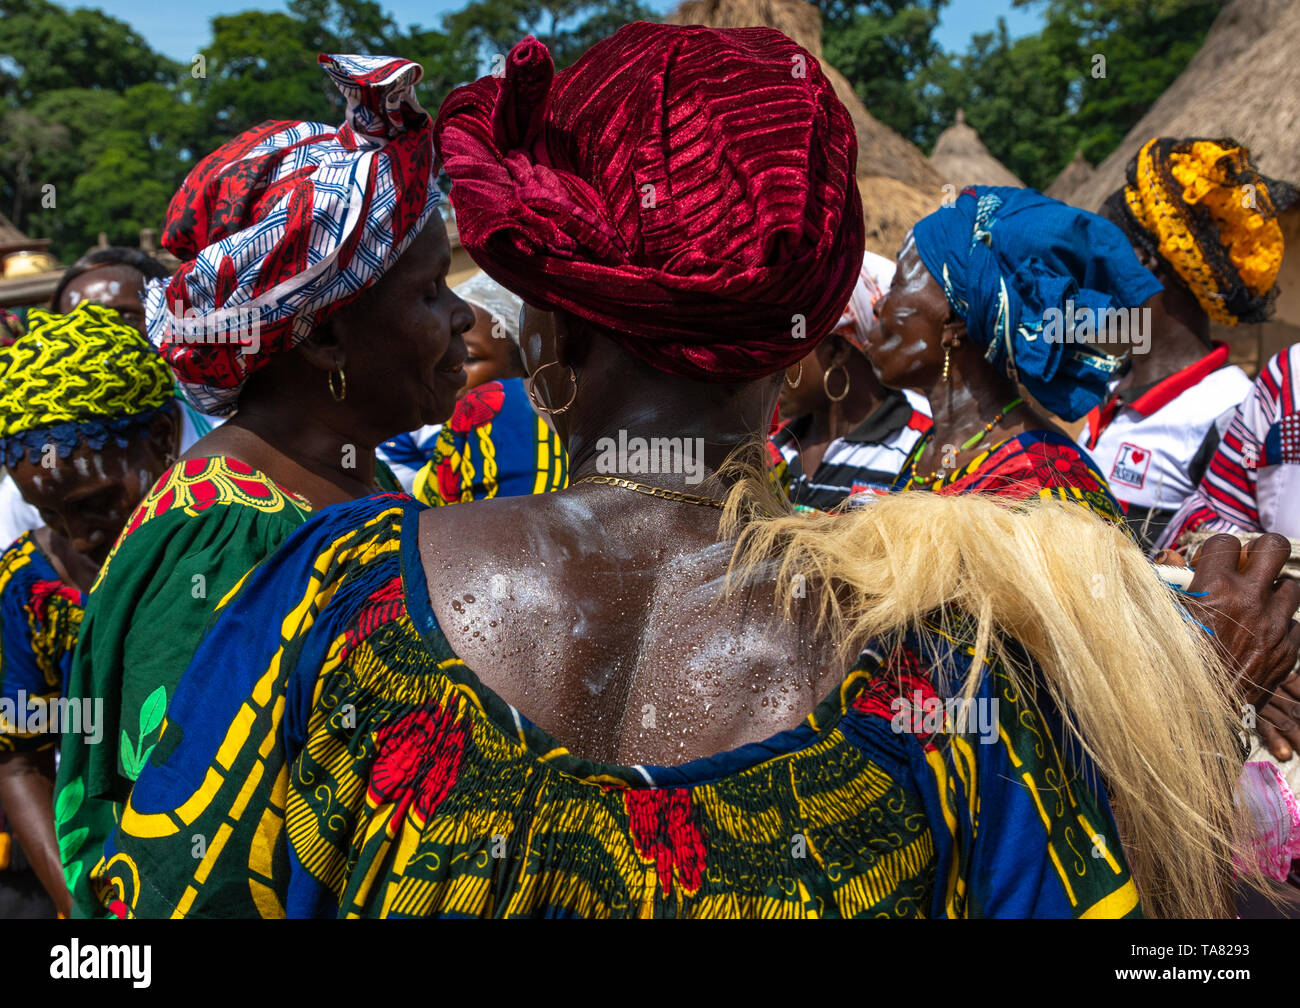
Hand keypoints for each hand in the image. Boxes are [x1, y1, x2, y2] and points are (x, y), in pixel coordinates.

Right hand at [1176, 533, 1299, 758]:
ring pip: (1293, 587)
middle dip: (1263, 551)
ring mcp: (1273, 626)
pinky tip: (1262, 637)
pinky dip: (1281, 627)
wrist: (1198, 713)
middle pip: (1275, 548)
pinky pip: (1295, 626)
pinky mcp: (1287, 651)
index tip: (1213, 562)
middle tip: (1250, 565)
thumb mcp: (1162, 617)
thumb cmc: (1171, 663)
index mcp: (1214, 587)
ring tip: (1260, 603)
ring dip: (1276, 590)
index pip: (1227, 542)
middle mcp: (1250, 600)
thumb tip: (1172, 558)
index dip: (1219, 549)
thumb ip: (1169, 582)